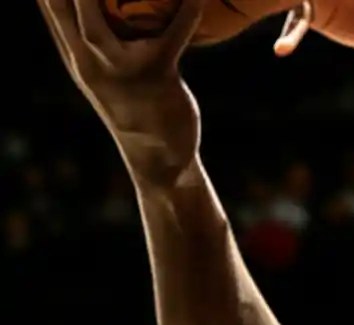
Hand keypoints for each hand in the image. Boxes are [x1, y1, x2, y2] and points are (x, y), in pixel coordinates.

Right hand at [37, 0, 201, 172]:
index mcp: (74, 54)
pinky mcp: (154, 77)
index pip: (49, 5)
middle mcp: (86, 60)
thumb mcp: (104, 72)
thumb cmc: (137, 107)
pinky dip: (184, 10)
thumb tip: (84, 6)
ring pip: (96, 19)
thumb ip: (90, 36)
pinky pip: (171, 36)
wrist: (160, 160)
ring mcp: (116, 70)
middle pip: (62, 5)